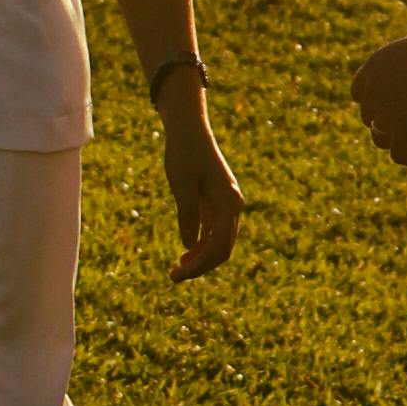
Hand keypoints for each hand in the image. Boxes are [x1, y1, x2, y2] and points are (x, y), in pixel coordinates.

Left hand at [157, 87, 243, 281]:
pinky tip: (186, 252)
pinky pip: (214, 229)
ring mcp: (226, 203)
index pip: (219, 247)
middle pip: (222, 248)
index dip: (199, 266)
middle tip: (174, 277)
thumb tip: (190, 246)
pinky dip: (201, 244)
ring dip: (200, 257)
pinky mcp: (217, 200)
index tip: (177, 275)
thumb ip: (188, 216)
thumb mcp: (182, 186)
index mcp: (228, 204)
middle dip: (200, 266)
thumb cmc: (184, 154)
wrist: (189, 128)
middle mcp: (232, 206)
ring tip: (178, 269)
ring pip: (219, 241)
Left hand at [352, 32, 406, 166]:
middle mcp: (375, 87)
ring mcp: (386, 109)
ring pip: (381, 137)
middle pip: (370, 117)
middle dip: (391, 121)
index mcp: (376, 65)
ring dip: (401, 137)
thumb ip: (405, 70)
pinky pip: (398, 154)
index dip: (374, 104)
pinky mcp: (403, 127)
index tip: (396, 107)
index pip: (358, 92)